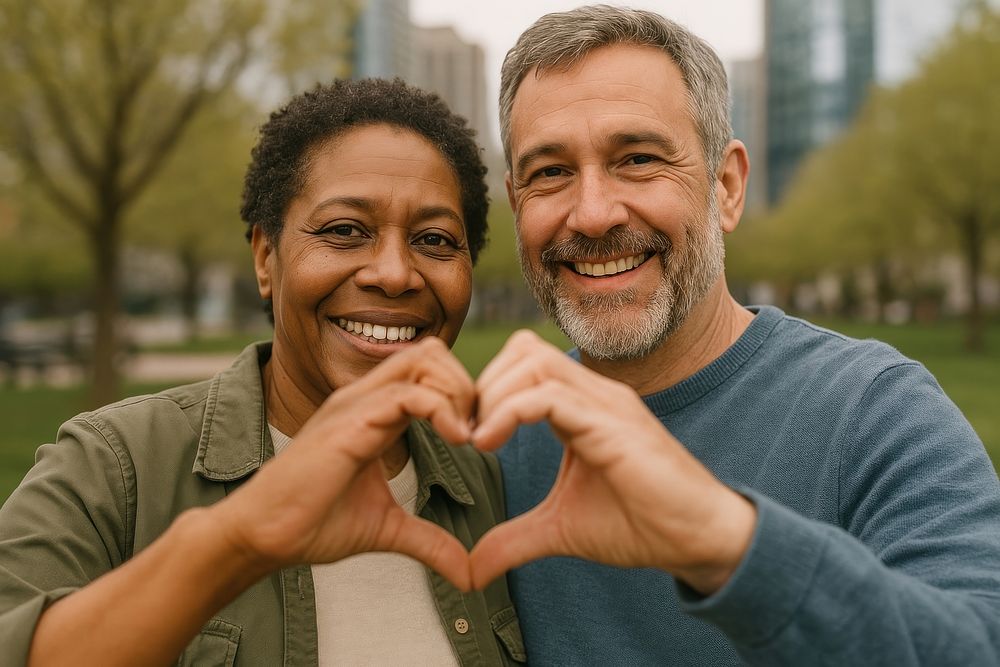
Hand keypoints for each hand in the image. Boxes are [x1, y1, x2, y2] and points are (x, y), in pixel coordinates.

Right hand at [212, 337, 475, 589]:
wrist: (264, 536)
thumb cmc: (313, 523)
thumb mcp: (387, 529)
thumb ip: (429, 541)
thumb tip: (468, 574)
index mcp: (374, 411)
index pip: (428, 370)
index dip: (462, 395)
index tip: (479, 437)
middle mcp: (364, 397)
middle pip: (430, 352)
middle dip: (466, 385)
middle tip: (477, 431)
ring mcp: (355, 404)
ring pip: (423, 361)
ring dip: (458, 393)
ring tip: (466, 436)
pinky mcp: (350, 423)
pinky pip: (408, 394)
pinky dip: (443, 409)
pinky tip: (456, 440)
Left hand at [469, 331, 755, 594]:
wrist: (696, 540)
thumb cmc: (641, 525)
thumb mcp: (559, 530)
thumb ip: (513, 540)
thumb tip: (470, 571)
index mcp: (582, 406)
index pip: (524, 361)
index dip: (486, 389)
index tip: (466, 435)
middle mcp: (594, 394)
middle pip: (524, 348)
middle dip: (484, 385)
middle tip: (466, 432)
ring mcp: (606, 404)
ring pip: (534, 362)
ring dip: (493, 395)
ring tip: (477, 439)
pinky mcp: (613, 425)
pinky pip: (550, 396)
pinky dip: (509, 412)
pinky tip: (490, 444)